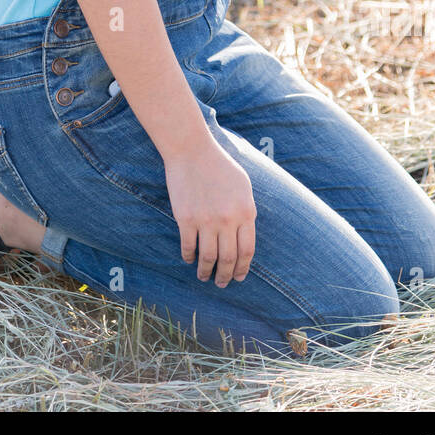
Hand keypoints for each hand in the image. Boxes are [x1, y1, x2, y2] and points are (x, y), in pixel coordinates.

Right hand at [163, 137, 256, 287]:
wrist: (192, 150)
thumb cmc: (219, 165)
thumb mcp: (243, 186)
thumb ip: (246, 210)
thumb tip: (245, 234)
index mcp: (245, 212)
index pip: (247, 251)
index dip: (243, 268)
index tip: (239, 277)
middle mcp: (228, 220)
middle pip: (228, 259)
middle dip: (226, 276)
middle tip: (222, 283)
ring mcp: (206, 221)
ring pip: (208, 258)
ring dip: (206, 271)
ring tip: (204, 276)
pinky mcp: (186, 219)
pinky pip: (188, 247)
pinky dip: (189, 257)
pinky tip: (189, 259)